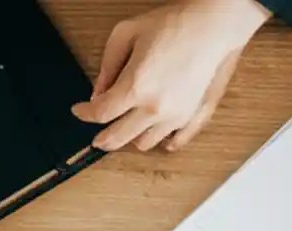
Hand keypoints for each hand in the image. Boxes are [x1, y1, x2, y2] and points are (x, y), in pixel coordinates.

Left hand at [71, 0, 270, 151]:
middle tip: (96, 138)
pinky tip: (157, 140)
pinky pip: (175, 142)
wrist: (211, 28)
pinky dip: (162, 143)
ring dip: (132, 137)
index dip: (84, 114)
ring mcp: (176, 116)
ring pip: (144, 142)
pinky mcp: (193, 117)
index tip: (79, 111)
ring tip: (127, 129)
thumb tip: (98, 93)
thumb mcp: (125, 35)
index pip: (100, 112)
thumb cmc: (171, 25)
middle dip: (102, 139)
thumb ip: (107, 67)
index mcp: (136, 87)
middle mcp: (155, 108)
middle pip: (119, 137)